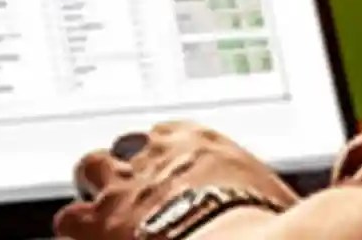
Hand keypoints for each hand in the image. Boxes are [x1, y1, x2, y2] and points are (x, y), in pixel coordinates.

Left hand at [54, 120, 298, 239]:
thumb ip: (263, 193)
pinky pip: (67, 220)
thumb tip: (295, 209)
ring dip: (92, 190)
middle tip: (129, 193)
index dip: (163, 154)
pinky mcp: (96, 222)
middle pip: (125, 143)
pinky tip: (82, 237)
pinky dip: (75, 229)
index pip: (170, 133)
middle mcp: (156, 154)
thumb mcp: (274, 197)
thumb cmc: (259, 225)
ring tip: (95, 215)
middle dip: (123, 166)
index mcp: (199, 142)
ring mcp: (123, 186)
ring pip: (88, 168)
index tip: (168, 171)